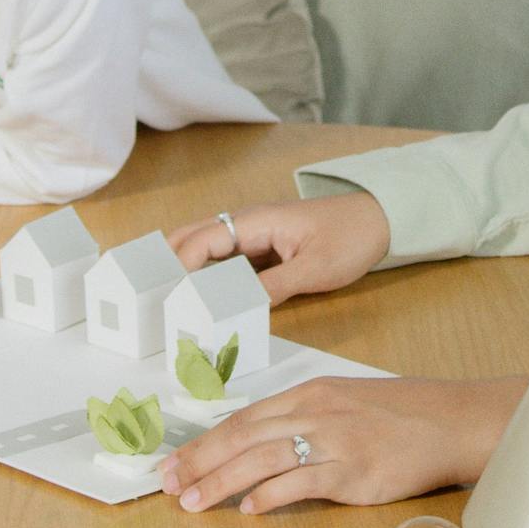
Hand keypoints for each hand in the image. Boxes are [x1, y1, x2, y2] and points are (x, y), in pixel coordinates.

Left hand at [158, 371, 523, 515]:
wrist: (454, 421)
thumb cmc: (405, 415)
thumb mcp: (347, 402)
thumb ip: (305, 420)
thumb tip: (261, 447)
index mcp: (310, 394)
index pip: (243, 418)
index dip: (204, 442)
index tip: (175, 462)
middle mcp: (316, 412)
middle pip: (242, 437)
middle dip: (199, 461)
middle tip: (167, 484)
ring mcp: (335, 441)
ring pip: (261, 459)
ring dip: (220, 482)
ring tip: (193, 503)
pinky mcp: (355, 471)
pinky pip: (301, 482)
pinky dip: (270, 496)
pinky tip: (248, 509)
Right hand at [167, 189, 389, 303]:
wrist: (379, 220)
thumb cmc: (351, 237)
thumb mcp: (317, 268)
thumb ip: (277, 286)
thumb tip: (240, 307)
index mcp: (255, 222)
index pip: (203, 240)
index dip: (180, 267)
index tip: (167, 296)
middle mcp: (246, 225)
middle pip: (192, 239)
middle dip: (168, 263)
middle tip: (149, 295)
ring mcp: (252, 236)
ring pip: (205, 250)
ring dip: (185, 270)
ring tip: (166, 301)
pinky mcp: (261, 250)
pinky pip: (225, 261)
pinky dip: (207, 277)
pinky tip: (202, 300)